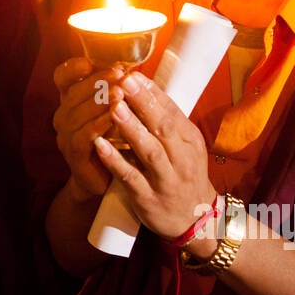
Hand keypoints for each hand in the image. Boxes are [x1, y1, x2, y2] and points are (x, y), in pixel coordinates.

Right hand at [51, 57, 126, 198]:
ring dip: (99, 102)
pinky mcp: (74, 155)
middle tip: (119, 73)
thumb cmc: (114, 140)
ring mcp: (65, 136)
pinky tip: (114, 119)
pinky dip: (97, 125)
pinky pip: (83, 137)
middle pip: (73, 92)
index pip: (63, 77)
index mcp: (71, 100)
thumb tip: (131, 69)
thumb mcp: (114, 111)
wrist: (106, 179)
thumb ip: (116, 91)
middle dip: (98, 81)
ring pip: (77, 114)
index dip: (73, 68)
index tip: (91, 62)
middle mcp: (64, 116)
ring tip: (120, 93)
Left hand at [91, 70, 217, 240]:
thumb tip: (144, 87)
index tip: (133, 74)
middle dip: (142, 103)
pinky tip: (100, 145)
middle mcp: (181, 159)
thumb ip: (166, 120)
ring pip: (149, 151)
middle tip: (122, 81)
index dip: (152, 92)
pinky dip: (115, 160)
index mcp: (189, 141)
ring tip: (113, 106)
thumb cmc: (183, 175)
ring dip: (130, 128)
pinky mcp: (148, 198)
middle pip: (162, 127)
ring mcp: (165, 180)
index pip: (172, 111)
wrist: (194, 220)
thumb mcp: (184, 146)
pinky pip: (131, 177)